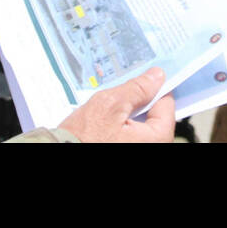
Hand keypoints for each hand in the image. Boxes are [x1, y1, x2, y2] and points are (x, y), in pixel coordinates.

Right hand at [58, 67, 175, 142]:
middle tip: (122, 90)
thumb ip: (137, 89)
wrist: (60, 151)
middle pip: (154, 117)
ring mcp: (138, 148)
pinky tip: (105, 121)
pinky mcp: (124, 149)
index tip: (144, 76)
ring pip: (141, 126)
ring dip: (129, 113)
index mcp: (157, 139)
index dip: (155, 87)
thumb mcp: (110, 104)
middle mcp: (152, 148)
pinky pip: (130, 136)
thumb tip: (157, 76)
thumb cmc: (83, 137)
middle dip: (140, 101)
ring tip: (110, 106)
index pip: (166, 105)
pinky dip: (122, 125)